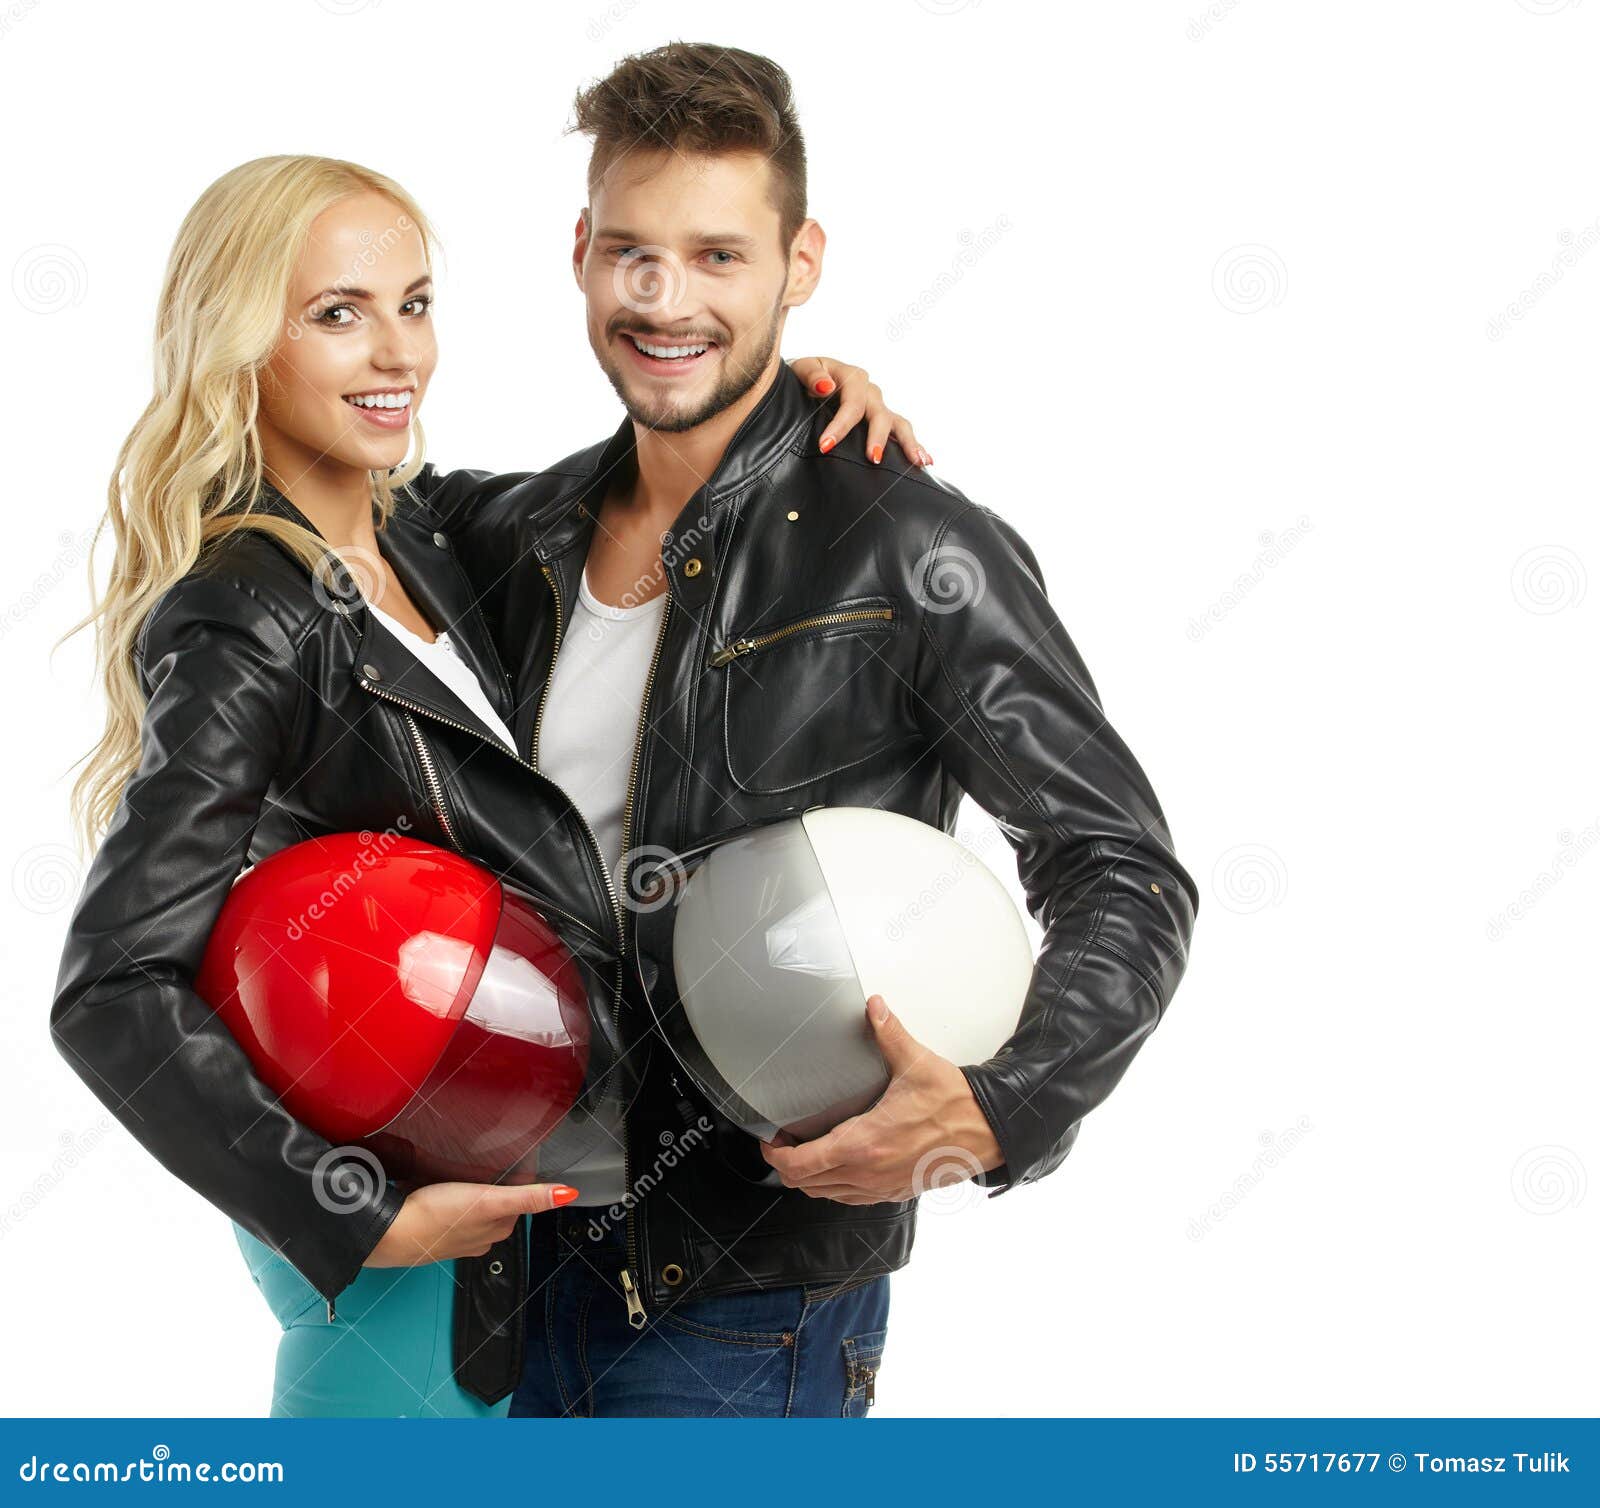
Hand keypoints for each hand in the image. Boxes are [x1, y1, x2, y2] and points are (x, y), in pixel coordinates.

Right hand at [364, 1180, 577, 1266]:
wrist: (390, 1233)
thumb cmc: (439, 1216)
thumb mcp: (489, 1200)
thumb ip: (528, 1197)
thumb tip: (568, 1195)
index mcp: (496, 1230)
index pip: (518, 1202)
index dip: (516, 1181)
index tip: (513, 1163)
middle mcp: (479, 1238)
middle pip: (497, 1207)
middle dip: (495, 1188)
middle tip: (487, 1165)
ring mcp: (454, 1238)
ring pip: (473, 1212)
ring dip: (472, 1195)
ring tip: (463, 1174)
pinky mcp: (433, 1234)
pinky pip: (450, 1215)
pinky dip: (450, 1202)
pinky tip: (440, 1191)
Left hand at [759, 994, 1002, 1204]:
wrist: (988, 1132)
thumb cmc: (954, 1104)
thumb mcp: (916, 1063)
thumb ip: (889, 1033)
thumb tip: (873, 1008)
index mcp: (863, 1143)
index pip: (801, 1163)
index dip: (776, 1154)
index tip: (770, 1139)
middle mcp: (867, 1173)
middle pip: (805, 1184)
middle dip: (787, 1164)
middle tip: (784, 1141)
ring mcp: (880, 1187)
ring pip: (826, 1195)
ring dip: (810, 1177)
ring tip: (807, 1151)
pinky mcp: (894, 1192)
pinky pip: (850, 1198)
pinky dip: (834, 1185)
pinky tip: (838, 1163)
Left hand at [787, 357, 931, 466]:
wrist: (807, 381)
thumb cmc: (803, 376)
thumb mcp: (802, 368)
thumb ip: (811, 375)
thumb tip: (826, 386)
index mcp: (852, 377)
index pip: (852, 403)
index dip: (840, 425)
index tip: (825, 446)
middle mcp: (869, 391)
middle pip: (880, 414)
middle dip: (878, 437)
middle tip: (873, 458)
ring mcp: (878, 406)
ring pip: (898, 423)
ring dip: (908, 443)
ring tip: (917, 462)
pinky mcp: (881, 420)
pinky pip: (900, 432)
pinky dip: (914, 445)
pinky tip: (925, 461)